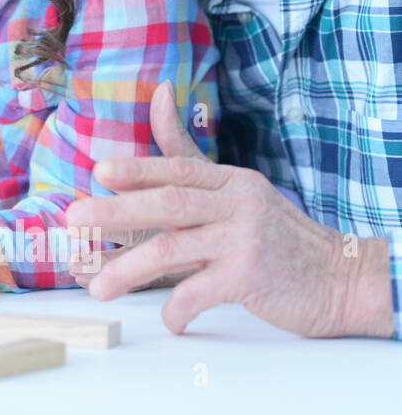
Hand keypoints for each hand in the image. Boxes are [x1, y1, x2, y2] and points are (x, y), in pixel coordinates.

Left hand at [66, 84, 393, 337]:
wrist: (341, 279)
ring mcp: (245, 241)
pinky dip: (176, 308)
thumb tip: (159, 94)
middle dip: (116, 211)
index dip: (138, 169)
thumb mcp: (238, 192)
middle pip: (168, 203)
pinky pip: (199, 291)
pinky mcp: (251, 278)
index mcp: (230, 182)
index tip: (99, 172)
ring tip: (97, 287)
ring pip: (173, 249)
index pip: (178, 169)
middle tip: (75, 219)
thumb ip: (189, 157)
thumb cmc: (276, 236)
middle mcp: (237, 204)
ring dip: (128, 269)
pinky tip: (167, 320)